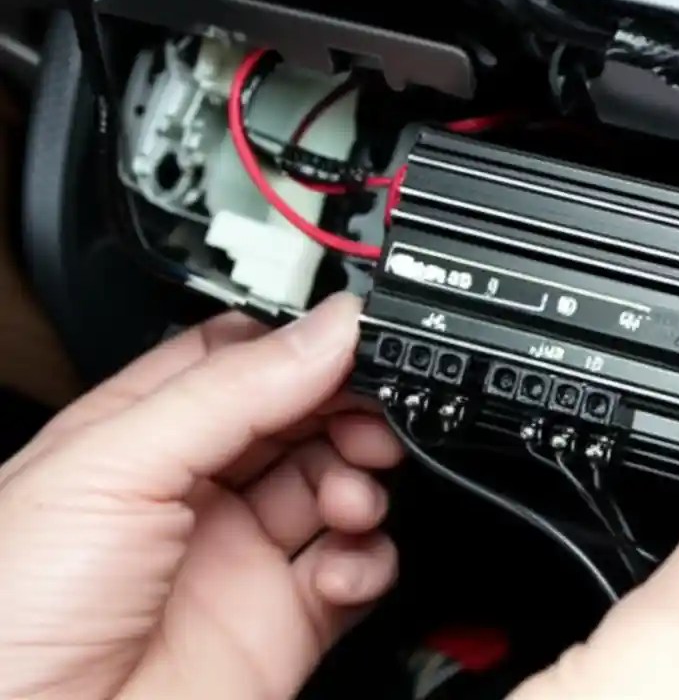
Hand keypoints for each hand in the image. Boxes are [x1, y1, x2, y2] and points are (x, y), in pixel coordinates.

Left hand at [0, 294, 400, 699]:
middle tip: (370, 418)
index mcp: (137, 437)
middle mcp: (194, 492)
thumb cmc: (9, 621)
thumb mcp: (112, 467)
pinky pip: (357, 571)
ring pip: (337, 488)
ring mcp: (242, 557)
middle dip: (346, 411)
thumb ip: (230, 391)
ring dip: (362, 483)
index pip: (239, 361)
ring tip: (349, 502)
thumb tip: (329, 328)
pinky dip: (370, 561)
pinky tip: (342, 566)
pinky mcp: (285, 623)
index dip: (301, 348)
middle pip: (300, 419)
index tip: (354, 344)